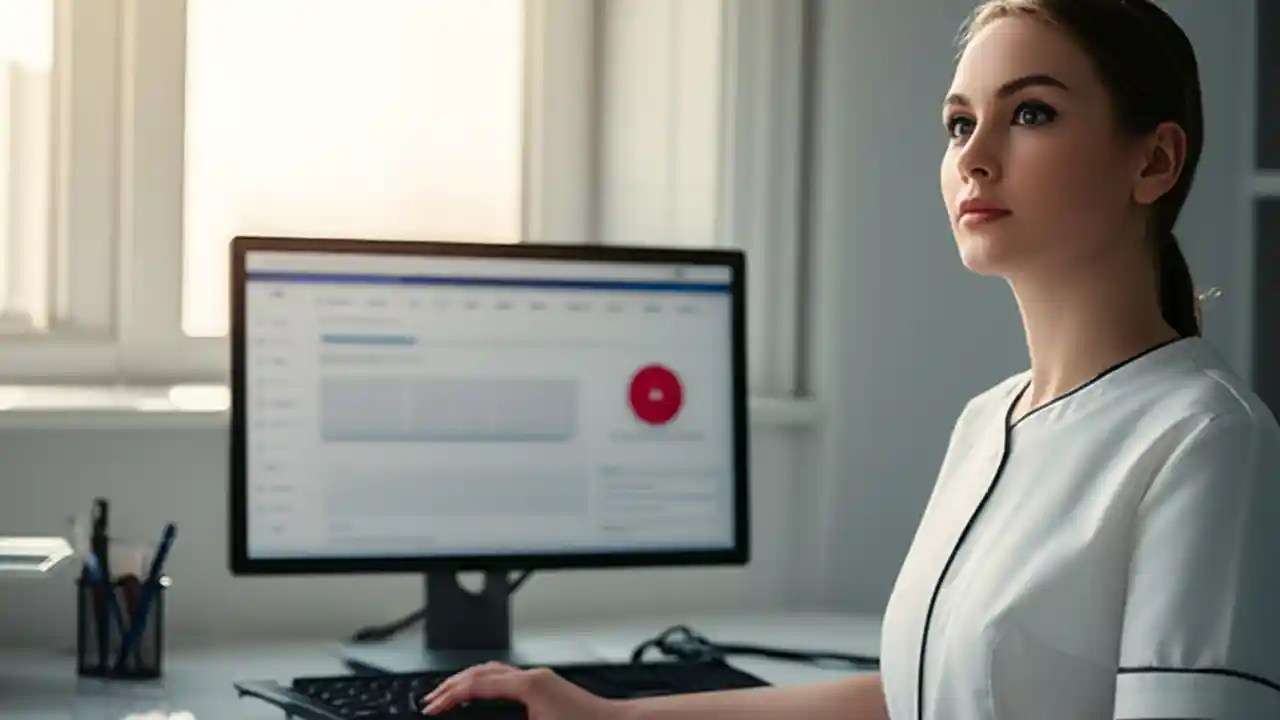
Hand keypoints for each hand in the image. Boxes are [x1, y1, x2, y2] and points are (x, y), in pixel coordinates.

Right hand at [421, 661, 621, 718]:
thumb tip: (483, 717)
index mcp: (528, 685)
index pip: (477, 685)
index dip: (450, 696)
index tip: (432, 707)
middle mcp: (534, 677)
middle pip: (482, 672)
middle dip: (453, 685)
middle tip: (431, 699)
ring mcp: (541, 679)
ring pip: (495, 671)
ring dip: (469, 681)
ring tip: (450, 694)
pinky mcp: (547, 687)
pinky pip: (508, 678)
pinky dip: (488, 682)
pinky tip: (483, 695)